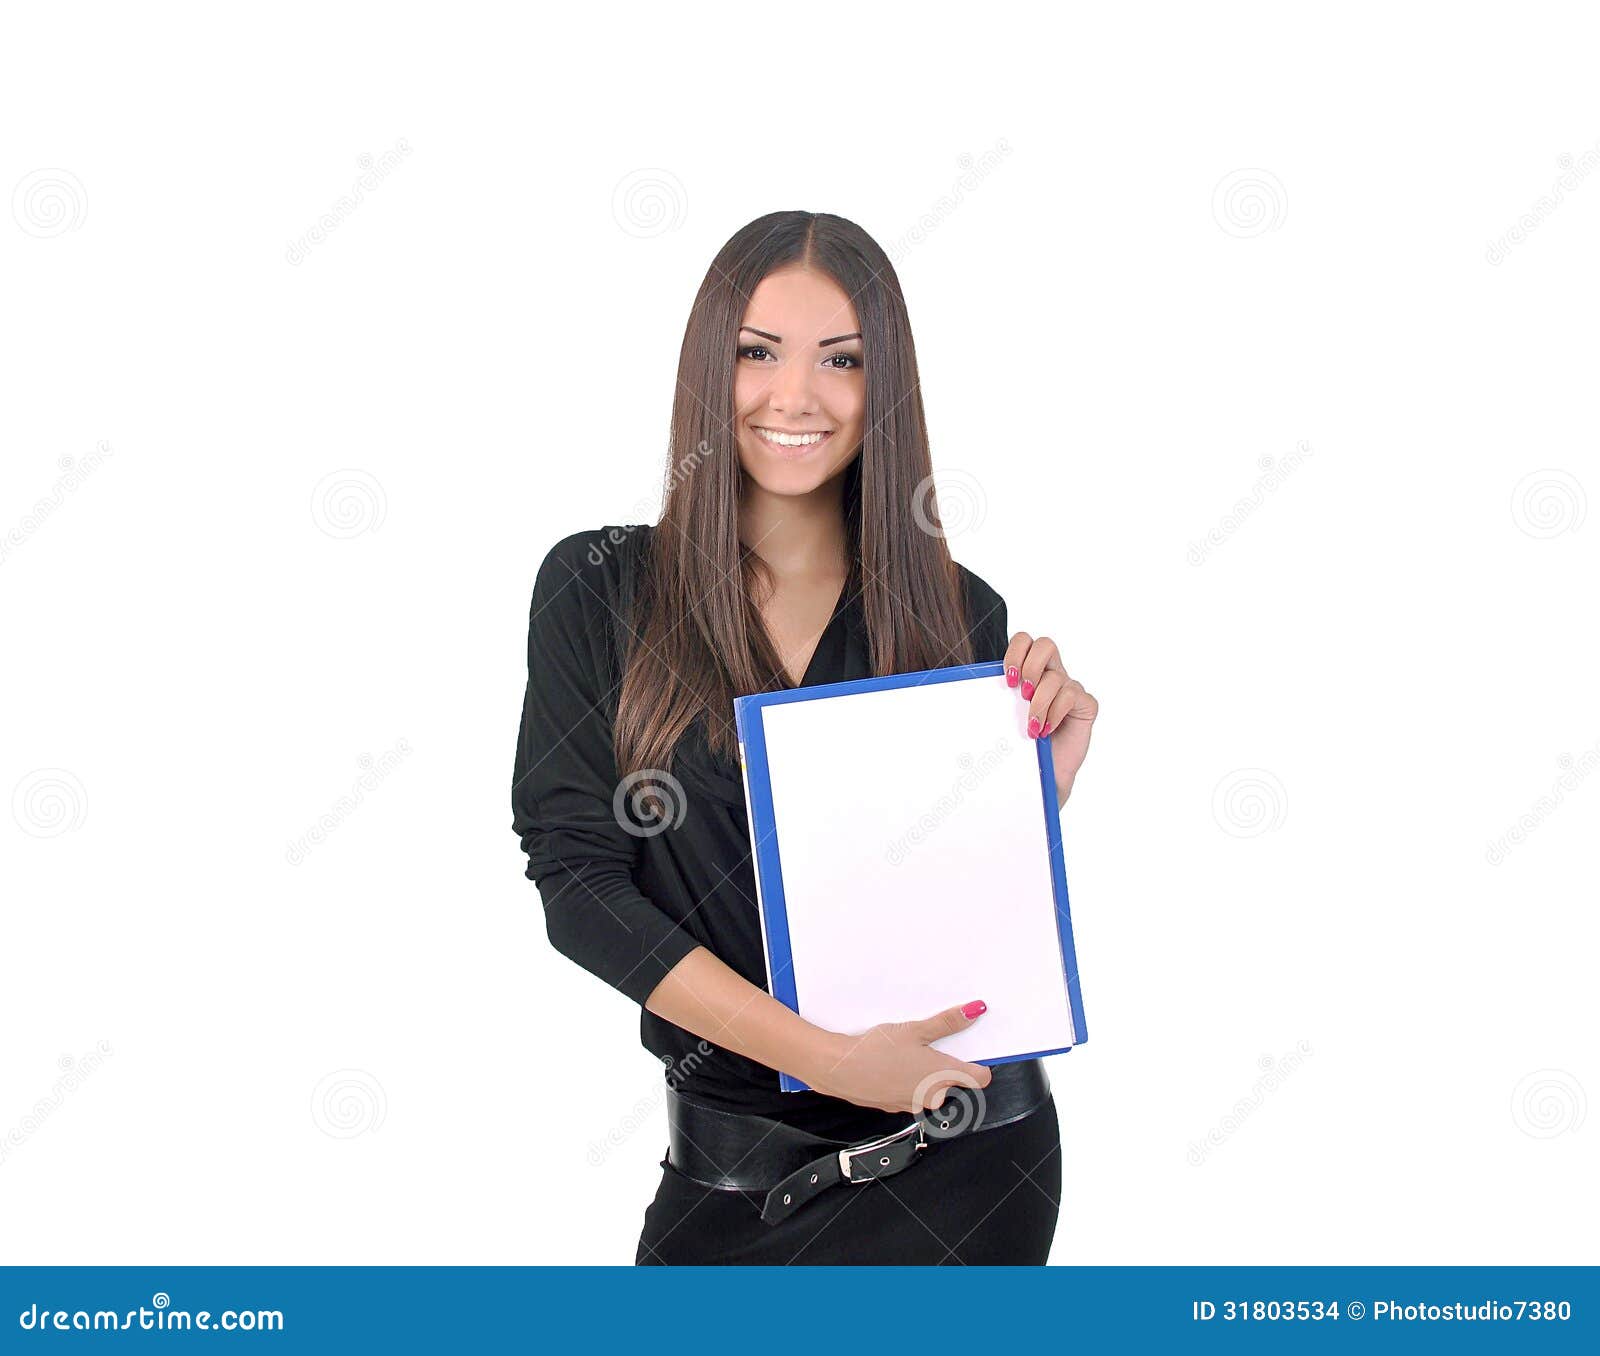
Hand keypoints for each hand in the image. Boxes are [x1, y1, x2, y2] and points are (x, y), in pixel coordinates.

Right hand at [800, 1001, 994, 1114]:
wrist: (840, 1069)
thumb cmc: (877, 1050)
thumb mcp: (915, 1029)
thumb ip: (947, 1023)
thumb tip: (975, 1012)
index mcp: (943, 1076)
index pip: (980, 1078)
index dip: (980, 1064)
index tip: (973, 1050)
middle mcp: (933, 1095)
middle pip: (953, 1082)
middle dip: (945, 1064)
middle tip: (929, 1043)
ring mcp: (914, 1104)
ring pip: (930, 1088)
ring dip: (924, 1073)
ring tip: (905, 1051)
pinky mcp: (896, 1106)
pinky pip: (911, 1093)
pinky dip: (906, 1080)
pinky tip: (890, 1065)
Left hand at [1003, 631, 1097, 803]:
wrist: (1041, 777)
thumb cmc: (1021, 747)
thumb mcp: (1000, 720)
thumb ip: (990, 700)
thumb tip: (951, 688)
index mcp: (1030, 672)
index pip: (1025, 641)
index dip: (1016, 652)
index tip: (1008, 680)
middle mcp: (1052, 675)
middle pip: (1046, 644)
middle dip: (1031, 667)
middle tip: (1021, 694)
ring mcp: (1070, 689)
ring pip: (1056, 677)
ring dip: (1039, 704)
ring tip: (1031, 728)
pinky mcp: (1085, 705)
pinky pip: (1072, 695)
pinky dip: (1056, 713)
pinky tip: (1046, 731)